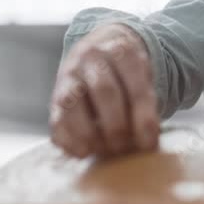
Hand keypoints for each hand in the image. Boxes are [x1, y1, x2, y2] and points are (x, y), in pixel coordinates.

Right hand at [49, 24, 159, 157]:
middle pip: (104, 92)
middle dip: (116, 126)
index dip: (144, 118)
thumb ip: (146, 105)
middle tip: (124, 148)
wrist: (99, 49)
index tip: (149, 144)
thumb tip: (148, 142)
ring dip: (88, 133)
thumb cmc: (127, 74)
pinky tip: (82, 153)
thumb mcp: (143, 77)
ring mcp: (69, 74)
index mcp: (122, 51)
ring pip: (73, 103)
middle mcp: (92, 57)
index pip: (135, 86)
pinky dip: (68, 140)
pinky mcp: (55, 95)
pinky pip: (56, 119)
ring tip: (104, 151)